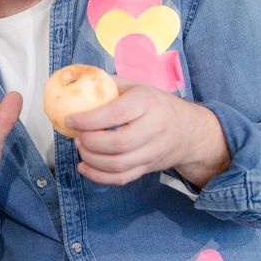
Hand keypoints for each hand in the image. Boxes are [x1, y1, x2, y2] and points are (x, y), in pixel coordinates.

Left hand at [67, 78, 229, 186]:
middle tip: (77, 136)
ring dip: (91, 159)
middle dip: (89, 142)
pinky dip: (99, 177)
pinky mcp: (149, 168)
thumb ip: (108, 84)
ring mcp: (154, 151)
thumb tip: (73, 82)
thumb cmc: (156, 104)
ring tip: (81, 148)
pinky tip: (85, 167)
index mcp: (148, 102)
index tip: (70, 119)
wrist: (190, 131)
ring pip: (118, 164)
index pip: (116, 114)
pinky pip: (122, 178)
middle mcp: (155, 127)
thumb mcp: (136, 86)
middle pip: (118, 143)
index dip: (89, 120)